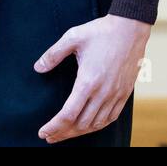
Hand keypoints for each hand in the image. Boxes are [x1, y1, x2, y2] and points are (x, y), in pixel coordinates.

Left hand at [32, 13, 148, 142]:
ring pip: (96, 124)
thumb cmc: (99, 31)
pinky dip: (97, 126)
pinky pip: (111, 118)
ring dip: (79, 132)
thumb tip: (37, 68)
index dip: (54, 126)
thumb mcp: (72, 37)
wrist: (129, 29)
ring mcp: (116, 95)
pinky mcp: (125, 94)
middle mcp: (103, 93)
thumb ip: (52, 54)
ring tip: (64, 134)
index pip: (68, 114)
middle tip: (48, 136)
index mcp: (88, 81)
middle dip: (63, 133)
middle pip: (81, 124)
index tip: (42, 132)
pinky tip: (88, 127)